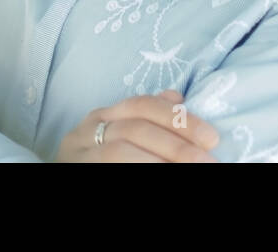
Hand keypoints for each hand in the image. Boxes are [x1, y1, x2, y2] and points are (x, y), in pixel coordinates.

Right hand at [52, 89, 219, 161]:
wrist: (65, 174)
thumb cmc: (98, 160)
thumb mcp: (117, 136)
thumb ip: (144, 118)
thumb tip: (177, 97)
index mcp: (100, 116)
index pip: (140, 106)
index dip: (177, 118)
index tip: (212, 137)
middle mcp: (85, 133)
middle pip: (134, 130)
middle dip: (175, 145)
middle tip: (208, 161)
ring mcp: (77, 156)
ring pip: (119, 154)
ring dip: (159, 162)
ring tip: (190, 171)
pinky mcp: (74, 173)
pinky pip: (111, 171)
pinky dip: (140, 172)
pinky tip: (162, 179)